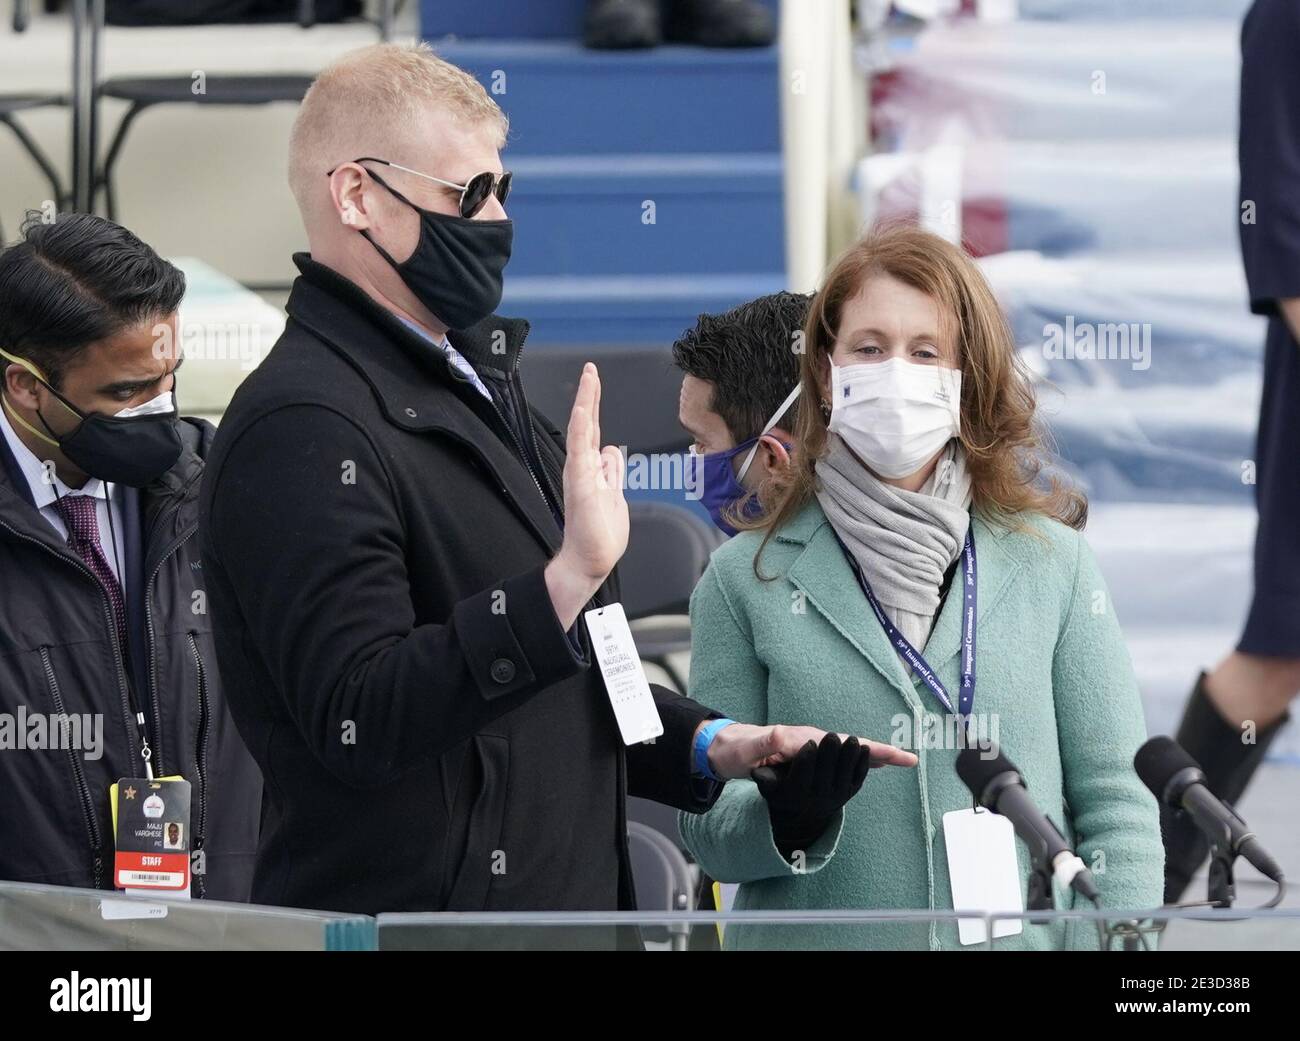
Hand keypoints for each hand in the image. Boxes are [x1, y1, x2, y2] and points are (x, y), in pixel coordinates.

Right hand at [545, 363, 628, 627]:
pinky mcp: (581, 481)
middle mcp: (583, 467)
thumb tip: (609, 449)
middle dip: (589, 395)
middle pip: (586, 424)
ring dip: (586, 402)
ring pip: (582, 429)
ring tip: (590, 376)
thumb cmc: (600, 534)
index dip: (594, 406)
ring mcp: (580, 473)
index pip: (593, 431)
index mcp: (592, 470)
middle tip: (591, 369)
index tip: (594, 381)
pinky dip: (580, 426)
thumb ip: (611, 472)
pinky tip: (583, 407)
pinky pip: (579, 448)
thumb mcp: (614, 495)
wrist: (591, 560)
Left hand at [705, 722, 917, 778]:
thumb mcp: (749, 747)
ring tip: (901, 760)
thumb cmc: (738, 748)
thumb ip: (768, 742)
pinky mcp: (807, 754)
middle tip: (909, 760)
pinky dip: (857, 760)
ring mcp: (810, 746)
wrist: (726, 745)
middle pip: (852, 745)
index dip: (865, 749)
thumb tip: (789, 738)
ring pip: (849, 750)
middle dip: (879, 752)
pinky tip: (870, 764)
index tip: (890, 754)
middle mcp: (810, 739)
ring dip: (874, 755)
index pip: (840, 743)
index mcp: (802, 739)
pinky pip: (839, 758)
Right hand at [751, 734, 872, 860]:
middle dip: (829, 754)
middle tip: (831, 736)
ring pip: (844, 776)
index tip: (809, 742)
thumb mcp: (767, 783)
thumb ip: (764, 775)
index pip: (802, 774)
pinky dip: (862, 764)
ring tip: (852, 740)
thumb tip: (756, 770)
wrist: (800, 813)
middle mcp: (816, 800)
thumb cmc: (780, 789)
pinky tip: (864, 748)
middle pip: (825, 774)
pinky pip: (857, 779)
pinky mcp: (848, 794)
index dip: (806, 758)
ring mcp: (835, 799)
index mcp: (795, 794)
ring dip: (849, 757)